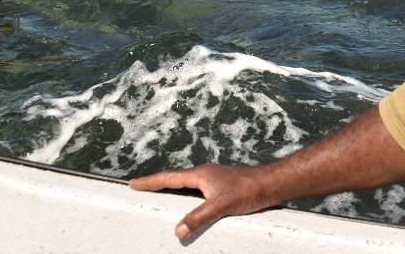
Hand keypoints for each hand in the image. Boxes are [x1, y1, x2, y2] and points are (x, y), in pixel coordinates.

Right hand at [129, 164, 275, 238]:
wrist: (270, 184)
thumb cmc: (248, 190)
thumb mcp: (221, 205)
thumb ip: (199, 217)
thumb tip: (178, 230)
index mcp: (200, 175)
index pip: (169, 178)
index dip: (150, 182)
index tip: (133, 184)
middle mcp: (205, 175)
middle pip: (175, 179)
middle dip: (157, 184)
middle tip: (141, 187)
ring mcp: (214, 180)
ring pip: (187, 184)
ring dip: (173, 189)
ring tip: (160, 194)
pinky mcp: (223, 187)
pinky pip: (198, 190)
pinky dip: (187, 195)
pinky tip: (190, 203)